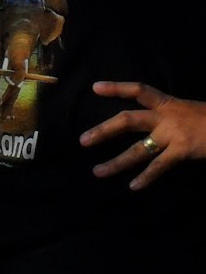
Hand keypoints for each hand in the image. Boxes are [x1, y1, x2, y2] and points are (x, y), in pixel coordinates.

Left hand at [80, 81, 205, 188]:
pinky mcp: (183, 150)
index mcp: (169, 104)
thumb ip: (170, 116)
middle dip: (104, 131)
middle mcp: (167, 117)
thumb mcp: (190, 111)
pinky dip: (147, 177)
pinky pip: (160, 166)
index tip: (95, 87)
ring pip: (138, 149)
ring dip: (117, 162)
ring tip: (98, 172)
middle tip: (82, 141)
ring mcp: (173, 134)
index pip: (139, 90)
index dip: (117, 88)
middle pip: (128, 120)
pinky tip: (133, 186)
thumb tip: (151, 128)